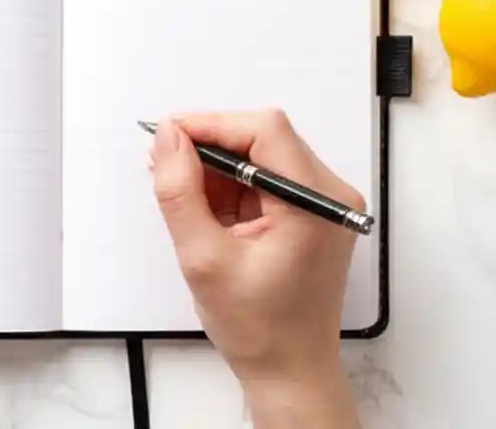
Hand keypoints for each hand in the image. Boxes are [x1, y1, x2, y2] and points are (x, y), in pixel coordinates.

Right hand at [149, 110, 361, 427]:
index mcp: (316, 203)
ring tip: (185, 201)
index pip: (264, 131)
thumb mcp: (203, 258)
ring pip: (261, 156)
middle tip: (165, 167)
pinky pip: (266, 180)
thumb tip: (167, 138)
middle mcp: (330, 195)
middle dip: (210, 148)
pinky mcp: (311, 214)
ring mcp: (323, 204)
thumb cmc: (258, 329)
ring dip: (218, 170)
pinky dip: (232, 188)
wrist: (290, 371)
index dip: (211, 125)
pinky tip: (207, 213)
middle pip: (263, 138)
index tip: (167, 136)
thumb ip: (181, 192)